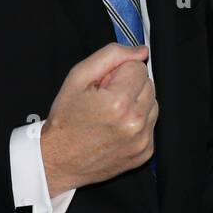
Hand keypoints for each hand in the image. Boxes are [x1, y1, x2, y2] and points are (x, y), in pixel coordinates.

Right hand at [40, 42, 157, 195]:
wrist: (58, 160)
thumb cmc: (66, 118)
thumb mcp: (78, 77)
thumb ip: (111, 55)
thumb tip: (141, 51)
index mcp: (119, 102)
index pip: (138, 67)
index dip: (118, 72)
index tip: (103, 86)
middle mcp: (135, 123)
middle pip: (149, 84)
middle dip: (129, 86)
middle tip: (105, 100)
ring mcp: (142, 140)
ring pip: (153, 103)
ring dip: (136, 103)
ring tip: (112, 114)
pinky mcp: (145, 152)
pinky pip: (151, 124)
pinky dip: (138, 123)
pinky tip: (117, 128)